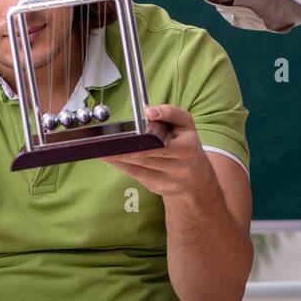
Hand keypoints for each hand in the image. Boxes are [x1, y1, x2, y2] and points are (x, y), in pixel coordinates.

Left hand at [100, 104, 217, 198]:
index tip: (125, 143)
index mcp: (186, 149)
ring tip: (103, 152)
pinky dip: (123, 168)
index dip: (142, 146)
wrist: (198, 177)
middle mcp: (179, 168)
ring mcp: (168, 182)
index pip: (161, 147)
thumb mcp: (186, 124)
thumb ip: (169, 112)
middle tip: (104, 146)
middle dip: (124, 153)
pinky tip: (112, 160)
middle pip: (145, 160)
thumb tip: (148, 111)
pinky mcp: (158, 189)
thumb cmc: (188, 145)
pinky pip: (137, 177)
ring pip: (138, 170)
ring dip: (119, 161)